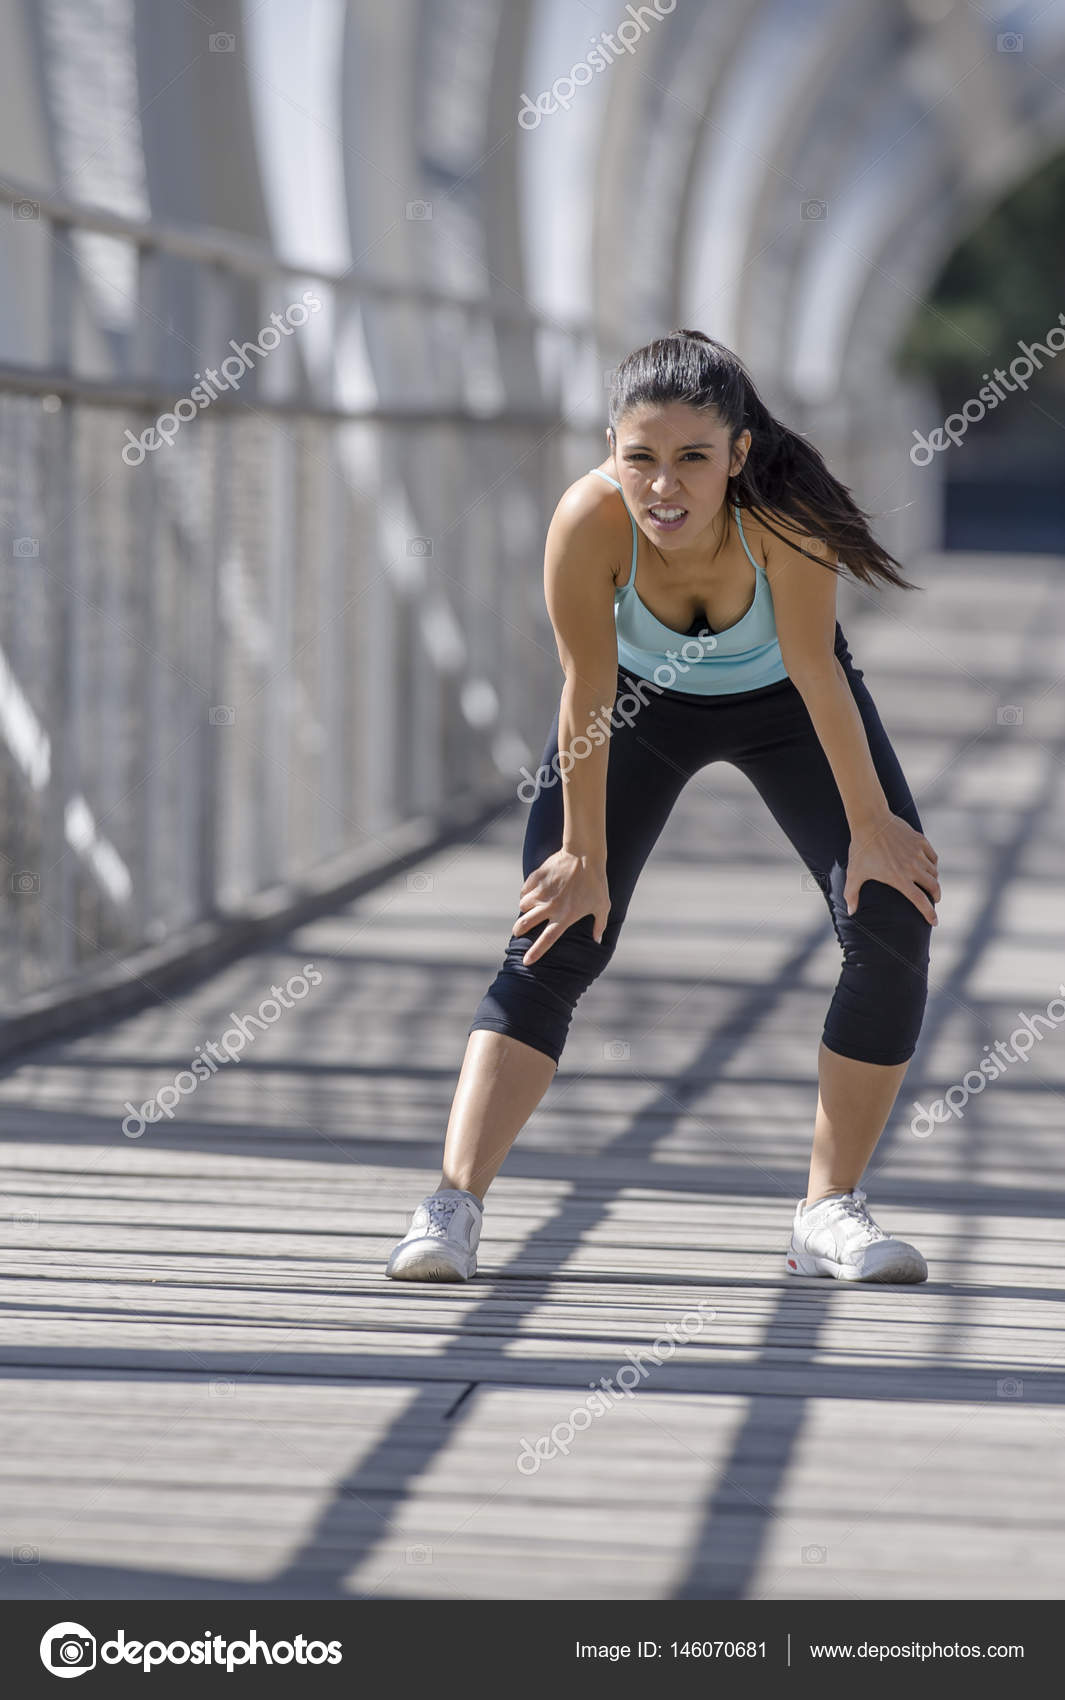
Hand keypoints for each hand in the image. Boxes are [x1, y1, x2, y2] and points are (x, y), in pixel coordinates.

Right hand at [512, 849, 610, 964]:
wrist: (584, 855)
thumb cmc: (596, 882)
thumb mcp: (603, 905)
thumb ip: (600, 924)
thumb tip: (597, 940)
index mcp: (565, 916)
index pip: (547, 939)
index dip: (535, 952)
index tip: (526, 961)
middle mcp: (550, 907)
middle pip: (526, 924)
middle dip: (519, 930)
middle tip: (518, 932)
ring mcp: (541, 892)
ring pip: (523, 906)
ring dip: (525, 909)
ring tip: (529, 908)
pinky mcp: (536, 878)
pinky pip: (524, 890)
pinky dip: (526, 893)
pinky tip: (531, 892)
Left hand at [844, 813, 939, 925]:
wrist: (870, 821)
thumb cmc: (861, 848)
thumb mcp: (854, 873)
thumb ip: (852, 894)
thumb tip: (850, 912)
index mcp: (898, 878)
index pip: (920, 900)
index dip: (929, 913)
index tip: (934, 922)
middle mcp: (912, 867)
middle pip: (933, 887)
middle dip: (936, 896)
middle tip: (934, 900)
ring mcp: (917, 853)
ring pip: (934, 872)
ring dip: (934, 880)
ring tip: (929, 883)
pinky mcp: (920, 841)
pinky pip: (933, 857)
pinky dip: (933, 864)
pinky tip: (929, 866)